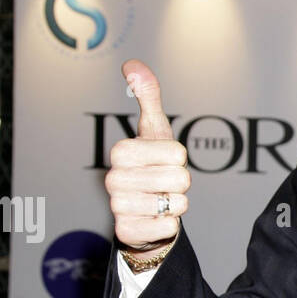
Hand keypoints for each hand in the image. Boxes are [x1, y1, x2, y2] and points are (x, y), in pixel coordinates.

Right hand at [105, 59, 190, 249]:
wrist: (142, 214)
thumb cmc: (151, 167)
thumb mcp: (153, 131)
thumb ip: (147, 97)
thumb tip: (132, 65)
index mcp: (121, 151)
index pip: (177, 152)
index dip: (179, 158)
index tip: (166, 161)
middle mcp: (114, 179)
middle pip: (181, 178)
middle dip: (181, 183)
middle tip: (164, 184)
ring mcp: (118, 207)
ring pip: (176, 203)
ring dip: (176, 204)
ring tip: (159, 201)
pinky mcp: (127, 232)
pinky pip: (169, 226)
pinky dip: (170, 224)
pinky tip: (155, 220)